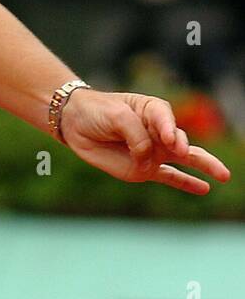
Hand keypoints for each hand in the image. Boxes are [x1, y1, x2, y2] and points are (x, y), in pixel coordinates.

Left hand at [60, 89, 231, 193]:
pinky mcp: (143, 168)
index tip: (169, 138)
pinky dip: (186, 182)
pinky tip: (204, 188)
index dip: (169, 129)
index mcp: (153, 110)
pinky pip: (169, 176)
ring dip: (203, 166)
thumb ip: (136, 135)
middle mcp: (158, 131)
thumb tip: (149, 159)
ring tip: (223, 176)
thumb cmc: (97, 112)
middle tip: (203, 161)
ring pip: (184, 160)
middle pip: (182, 140)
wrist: (75, 123)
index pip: (166, 119)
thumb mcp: (116, 116)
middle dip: (191, 151)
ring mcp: (153, 151)